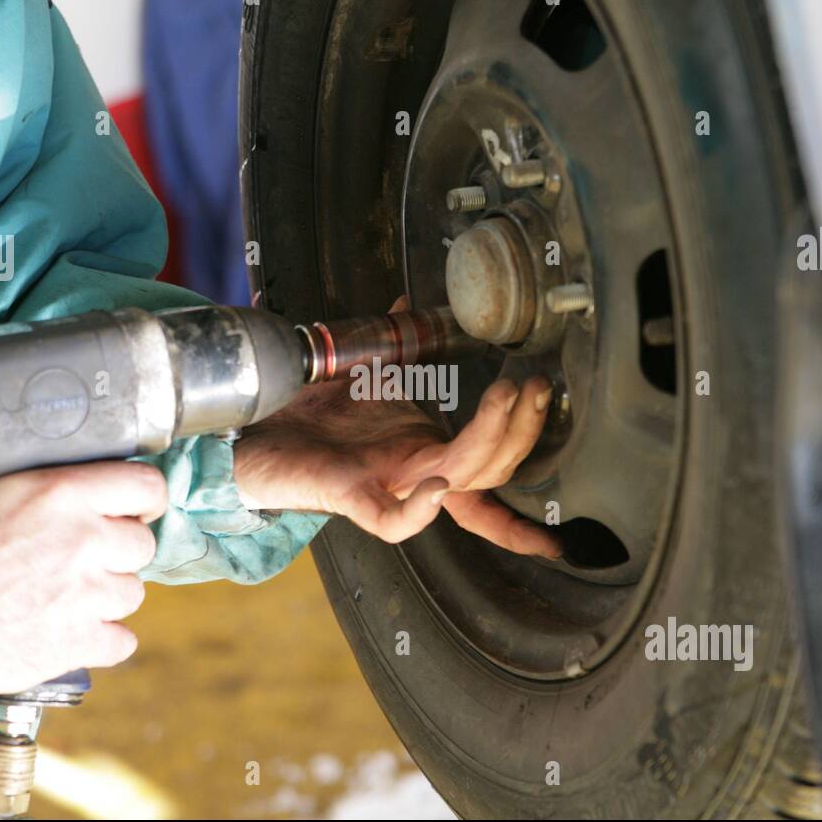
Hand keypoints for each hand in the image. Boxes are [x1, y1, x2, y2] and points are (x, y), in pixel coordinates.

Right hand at [0, 461, 167, 694]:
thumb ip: (48, 492)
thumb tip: (78, 492)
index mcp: (65, 493)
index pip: (147, 486)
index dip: (145, 501)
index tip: (134, 512)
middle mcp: (85, 539)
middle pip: (142, 545)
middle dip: (117, 554)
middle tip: (79, 561)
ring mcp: (85, 594)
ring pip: (132, 594)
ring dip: (106, 598)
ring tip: (62, 598)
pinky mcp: (76, 642)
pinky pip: (121, 642)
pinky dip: (102, 642)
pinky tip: (72, 634)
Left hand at [232, 309, 562, 557]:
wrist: (247, 427)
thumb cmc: (307, 409)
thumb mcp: (360, 369)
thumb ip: (393, 343)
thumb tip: (409, 302)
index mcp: (421, 445)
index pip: (488, 465)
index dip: (528, 466)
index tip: (573, 487)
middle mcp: (412, 471)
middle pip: (489, 468)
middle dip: (523, 429)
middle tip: (539, 386)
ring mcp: (385, 484)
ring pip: (458, 480)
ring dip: (489, 441)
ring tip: (508, 397)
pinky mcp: (348, 495)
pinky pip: (390, 519)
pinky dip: (417, 511)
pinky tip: (438, 487)